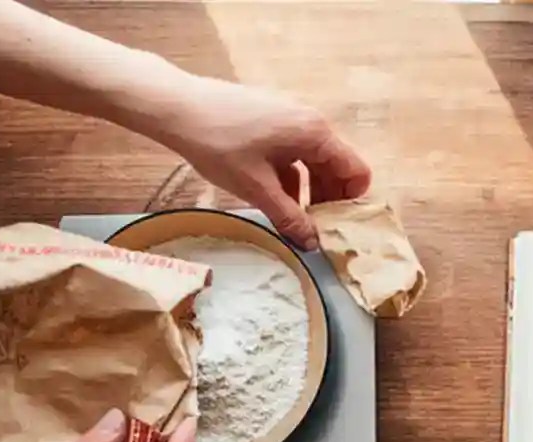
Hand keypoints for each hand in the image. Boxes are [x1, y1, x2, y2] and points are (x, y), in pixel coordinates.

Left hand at [156, 76, 371, 249]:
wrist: (175, 106)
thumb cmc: (218, 144)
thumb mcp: (256, 188)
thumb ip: (290, 217)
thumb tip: (313, 244)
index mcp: (315, 133)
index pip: (356, 171)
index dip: (349, 203)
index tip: (331, 226)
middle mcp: (310, 122)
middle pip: (337, 167)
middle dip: (328, 199)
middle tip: (310, 228)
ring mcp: (291, 118)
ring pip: (314, 161)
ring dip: (309, 190)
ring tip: (290, 217)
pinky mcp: (272, 120)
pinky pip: (295, 153)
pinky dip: (291, 176)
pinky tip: (272, 197)